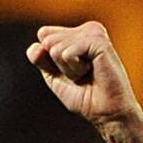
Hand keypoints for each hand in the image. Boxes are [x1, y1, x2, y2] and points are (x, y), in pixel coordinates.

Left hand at [26, 21, 142, 142]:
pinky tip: (92, 71)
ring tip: (87, 74)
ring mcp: (93, 32)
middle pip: (48, 42)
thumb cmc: (84, 97)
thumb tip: (37, 45)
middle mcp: (86, 29)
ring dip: (68, 69)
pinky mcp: (99, 40)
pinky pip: (68, 53)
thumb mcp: (53, 77)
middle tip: (80, 75)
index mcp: (77, 33)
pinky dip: (74, 68)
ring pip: (56, 48)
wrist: (106, 113)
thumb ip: (40, 59)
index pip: (43, 35)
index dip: (48, 60)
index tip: (69, 72)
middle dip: (59, 66)